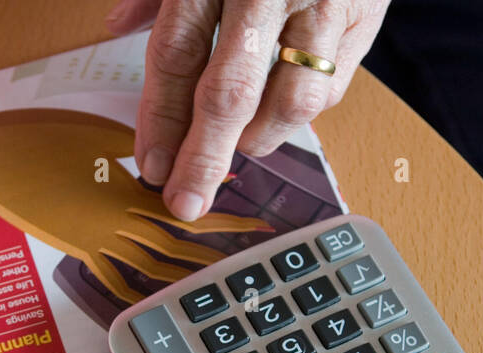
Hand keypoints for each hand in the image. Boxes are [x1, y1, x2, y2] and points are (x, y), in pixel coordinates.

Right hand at [0, 109, 268, 302]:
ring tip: (212, 287)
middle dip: (215, 252)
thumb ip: (141, 150)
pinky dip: (134, 290)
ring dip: (183, 274)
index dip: (223, 217)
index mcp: (129, 185)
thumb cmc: (40, 136)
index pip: (188, 207)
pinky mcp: (75, 248)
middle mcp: (118, 218)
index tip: (254, 225)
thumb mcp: (98, 135)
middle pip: (179, 241)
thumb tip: (176, 160)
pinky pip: (111, 277)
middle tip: (248, 265)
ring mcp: (96, 239)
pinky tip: (152, 300)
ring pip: (151, 264)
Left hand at [107, 0, 391, 219]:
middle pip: (228, 92)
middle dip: (203, 158)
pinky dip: (303, 110)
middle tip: (185, 202)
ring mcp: (322, 1)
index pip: (175, 57)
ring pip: (290, 100)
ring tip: (239, 148)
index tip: (151, 165)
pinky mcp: (366, 11)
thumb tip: (116, 26)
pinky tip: (283, 110)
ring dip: (259, 138)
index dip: (159, 119)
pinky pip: (333, 86)